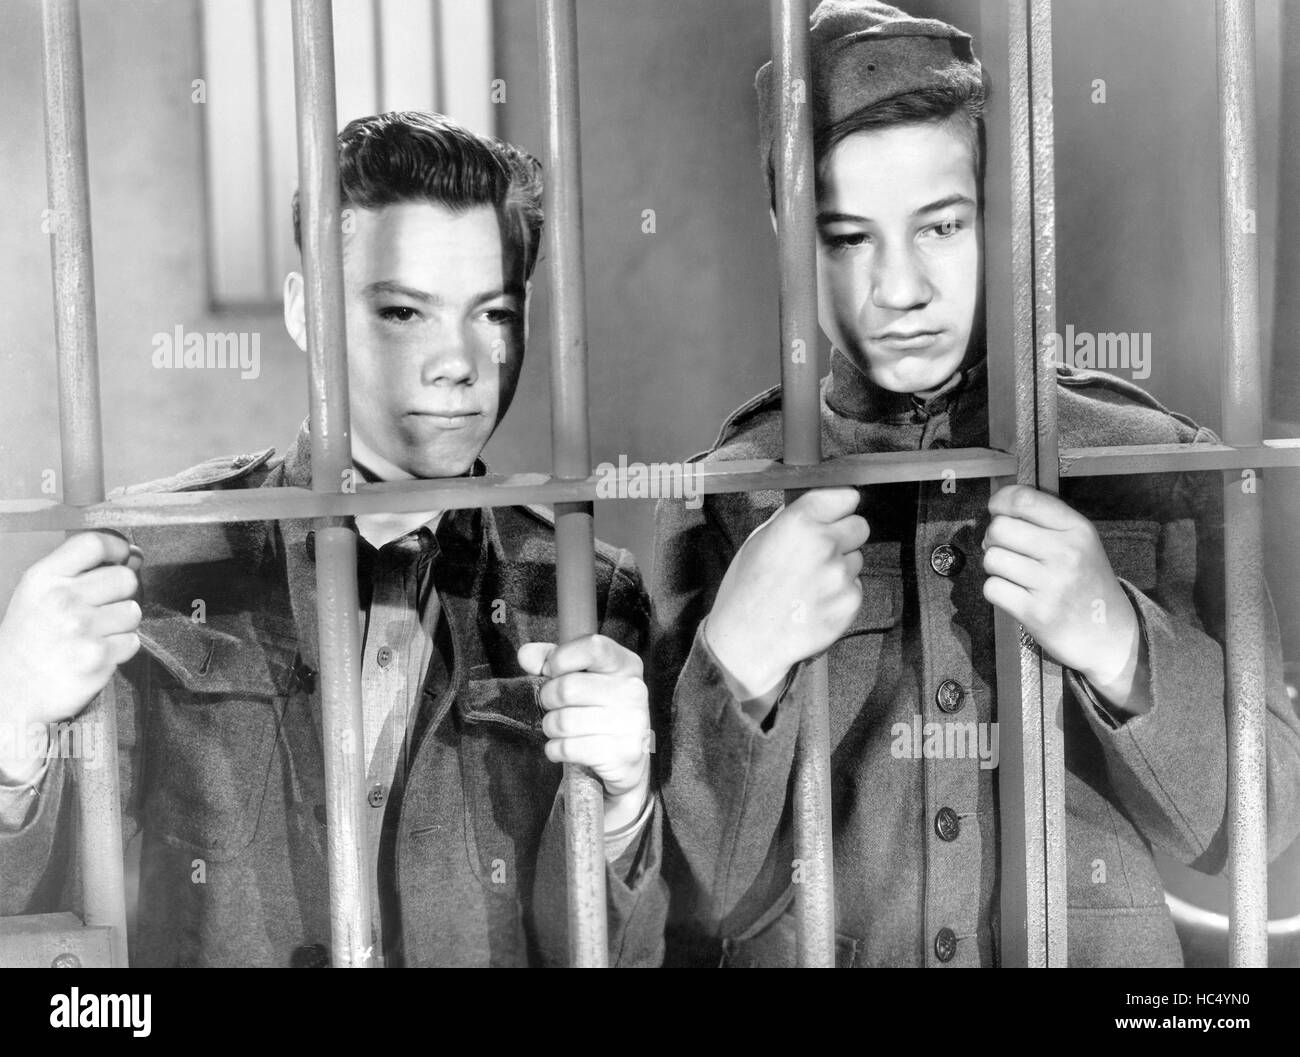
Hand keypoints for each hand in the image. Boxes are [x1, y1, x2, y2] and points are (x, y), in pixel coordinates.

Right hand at [0, 532, 142, 782]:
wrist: (10, 692)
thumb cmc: (27, 641)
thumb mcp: (34, 595)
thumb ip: (73, 573)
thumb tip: (130, 555)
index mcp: (43, 579)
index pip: (92, 543)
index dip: (115, 547)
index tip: (122, 556)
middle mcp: (62, 599)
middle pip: (125, 577)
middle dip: (121, 593)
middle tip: (103, 608)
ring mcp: (82, 628)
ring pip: (133, 611)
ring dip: (121, 624)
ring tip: (95, 634)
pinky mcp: (98, 656)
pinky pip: (132, 641)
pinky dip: (120, 649)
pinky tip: (96, 653)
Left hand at [518, 634, 651, 830]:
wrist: (626, 758)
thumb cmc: (597, 708)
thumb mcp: (579, 675)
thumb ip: (550, 658)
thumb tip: (526, 656)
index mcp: (625, 663)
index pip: (592, 646)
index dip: (561, 658)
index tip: (554, 670)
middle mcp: (633, 690)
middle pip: (567, 688)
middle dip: (548, 698)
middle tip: (554, 705)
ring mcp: (631, 723)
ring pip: (563, 722)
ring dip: (550, 726)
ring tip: (560, 727)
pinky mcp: (622, 753)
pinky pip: (567, 748)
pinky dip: (555, 749)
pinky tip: (564, 746)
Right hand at [704, 487, 868, 702]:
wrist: (749, 639)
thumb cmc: (747, 590)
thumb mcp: (758, 541)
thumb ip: (791, 519)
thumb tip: (813, 505)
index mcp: (799, 522)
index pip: (846, 496)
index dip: (839, 507)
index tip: (834, 514)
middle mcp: (824, 544)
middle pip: (859, 526)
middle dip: (844, 536)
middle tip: (820, 553)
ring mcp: (840, 575)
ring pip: (856, 559)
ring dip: (840, 568)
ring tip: (810, 584)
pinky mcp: (850, 601)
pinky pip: (856, 587)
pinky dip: (841, 594)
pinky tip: (815, 602)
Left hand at [981, 485, 1142, 707]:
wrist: (1110, 635)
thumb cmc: (1087, 584)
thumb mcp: (1081, 543)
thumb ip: (1045, 521)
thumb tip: (998, 506)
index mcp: (1077, 529)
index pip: (1024, 500)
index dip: (1001, 501)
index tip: (996, 509)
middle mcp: (1065, 553)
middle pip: (999, 528)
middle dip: (994, 538)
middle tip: (1008, 550)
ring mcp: (1050, 584)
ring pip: (991, 558)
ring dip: (995, 567)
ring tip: (1015, 575)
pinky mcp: (1035, 612)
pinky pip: (992, 588)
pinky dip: (997, 591)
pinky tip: (1016, 594)